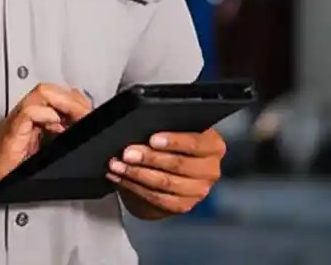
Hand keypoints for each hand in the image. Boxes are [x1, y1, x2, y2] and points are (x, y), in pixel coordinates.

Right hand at [0, 83, 92, 199]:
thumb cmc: (4, 166)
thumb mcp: (39, 152)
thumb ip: (56, 139)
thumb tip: (83, 137)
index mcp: (35, 117)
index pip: (60, 96)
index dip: (79, 102)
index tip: (93, 117)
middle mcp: (27, 114)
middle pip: (53, 90)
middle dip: (75, 101)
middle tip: (88, 116)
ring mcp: (18, 120)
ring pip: (43, 93)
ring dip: (65, 103)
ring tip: (78, 118)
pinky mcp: (12, 131)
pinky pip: (29, 112)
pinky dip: (45, 115)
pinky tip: (55, 126)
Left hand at [106, 129, 225, 216]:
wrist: (166, 172)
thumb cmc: (168, 144)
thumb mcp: (171, 129)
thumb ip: (164, 125)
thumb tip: (141, 125)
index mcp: (212, 146)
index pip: (197, 143)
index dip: (174, 141)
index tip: (152, 139)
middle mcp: (210, 170)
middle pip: (178, 164)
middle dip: (148, 158)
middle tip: (127, 153)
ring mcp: (198, 190)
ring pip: (165, 182)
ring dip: (136, 173)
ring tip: (118, 165)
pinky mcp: (182, 205)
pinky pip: (157, 198)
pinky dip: (134, 187)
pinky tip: (120, 178)